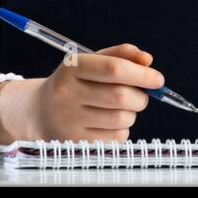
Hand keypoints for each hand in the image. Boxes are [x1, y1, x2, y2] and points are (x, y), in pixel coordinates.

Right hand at [0, 43, 160, 142]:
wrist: (40, 111)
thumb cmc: (74, 83)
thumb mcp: (90, 62)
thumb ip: (120, 55)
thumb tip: (147, 60)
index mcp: (72, 67)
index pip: (113, 68)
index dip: (141, 74)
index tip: (158, 79)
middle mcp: (67, 93)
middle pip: (120, 96)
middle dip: (141, 96)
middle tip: (141, 95)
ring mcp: (70, 120)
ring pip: (122, 119)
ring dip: (132, 113)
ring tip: (121, 107)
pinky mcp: (76, 142)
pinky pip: (116, 137)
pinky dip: (122, 129)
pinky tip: (108, 122)